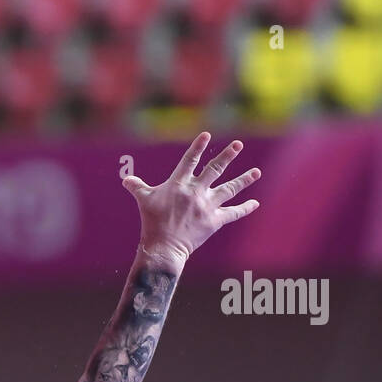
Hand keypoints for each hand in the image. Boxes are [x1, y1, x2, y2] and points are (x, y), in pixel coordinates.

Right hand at [122, 132, 259, 267]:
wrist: (164, 247)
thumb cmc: (152, 222)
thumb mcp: (144, 201)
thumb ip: (137, 187)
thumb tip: (125, 179)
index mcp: (179, 184)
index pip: (189, 161)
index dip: (197, 147)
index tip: (207, 134)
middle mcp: (196, 192)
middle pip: (215, 170)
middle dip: (227, 156)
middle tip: (238, 145)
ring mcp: (207, 206)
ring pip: (229, 189)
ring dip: (244, 180)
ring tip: (256, 172)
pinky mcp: (214, 221)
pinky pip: (232, 213)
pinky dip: (244, 208)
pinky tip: (254, 203)